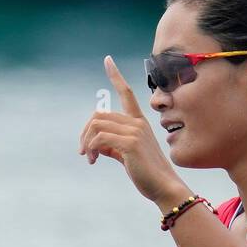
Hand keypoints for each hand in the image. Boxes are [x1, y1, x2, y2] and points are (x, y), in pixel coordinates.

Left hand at [78, 56, 187, 204]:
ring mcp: (135, 131)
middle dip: (85, 133)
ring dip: (86, 143)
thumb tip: (94, 146)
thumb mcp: (127, 155)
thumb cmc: (146, 173)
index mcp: (138, 122)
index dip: (116, 75)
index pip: (126, 93)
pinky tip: (94, 161)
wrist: (163, 187)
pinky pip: (99, 139)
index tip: (107, 60)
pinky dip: (91, 149)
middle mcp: (137, 122)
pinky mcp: (130, 143)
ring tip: (89, 158)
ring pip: (96, 125)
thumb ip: (112, 146)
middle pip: (98, 115)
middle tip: (83, 152)